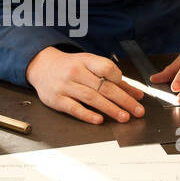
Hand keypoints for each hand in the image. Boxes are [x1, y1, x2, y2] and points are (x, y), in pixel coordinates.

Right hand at [25, 48, 146, 124]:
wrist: (41, 66)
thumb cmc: (70, 66)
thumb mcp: (90, 65)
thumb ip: (114, 79)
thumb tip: (137, 94)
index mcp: (85, 60)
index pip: (107, 68)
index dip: (120, 79)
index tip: (131, 91)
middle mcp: (75, 72)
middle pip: (103, 86)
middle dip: (123, 100)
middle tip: (137, 111)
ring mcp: (65, 85)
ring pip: (91, 98)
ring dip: (110, 109)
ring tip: (124, 117)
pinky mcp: (57, 99)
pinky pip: (74, 108)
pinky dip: (87, 114)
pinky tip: (99, 119)